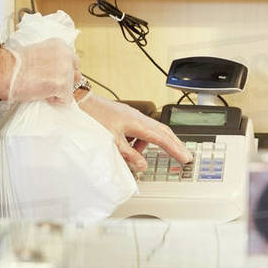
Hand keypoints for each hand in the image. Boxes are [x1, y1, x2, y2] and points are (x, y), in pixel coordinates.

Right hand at [2, 38, 79, 103]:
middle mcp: (66, 55)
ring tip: (42, 88)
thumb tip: (53, 69)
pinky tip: (41, 94)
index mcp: (60, 45)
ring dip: (59, 91)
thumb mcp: (37, 51)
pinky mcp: (63, 85)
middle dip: (64, 81)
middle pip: (75, 74)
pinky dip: (55, 101)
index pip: (72, 61)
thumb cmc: (13, 63)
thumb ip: (50, 58)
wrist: (4, 71)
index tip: (50, 75)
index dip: (61, 71)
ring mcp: (66, 70)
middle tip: (48, 84)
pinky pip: (66, 100)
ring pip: (71, 88)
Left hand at [77, 93, 191, 171]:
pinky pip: (139, 131)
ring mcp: (133, 116)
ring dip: (150, 144)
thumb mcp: (112, 141)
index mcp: (138, 124)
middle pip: (163, 132)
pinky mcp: (126, 117)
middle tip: (184, 155)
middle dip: (174, 144)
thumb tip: (142, 165)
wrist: (82, 102)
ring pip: (150, 131)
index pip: (162, 139)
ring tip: (137, 156)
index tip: (185, 158)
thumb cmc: (95, 118)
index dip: (175, 150)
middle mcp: (138, 118)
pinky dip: (138, 141)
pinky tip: (127, 146)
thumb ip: (129, 155)